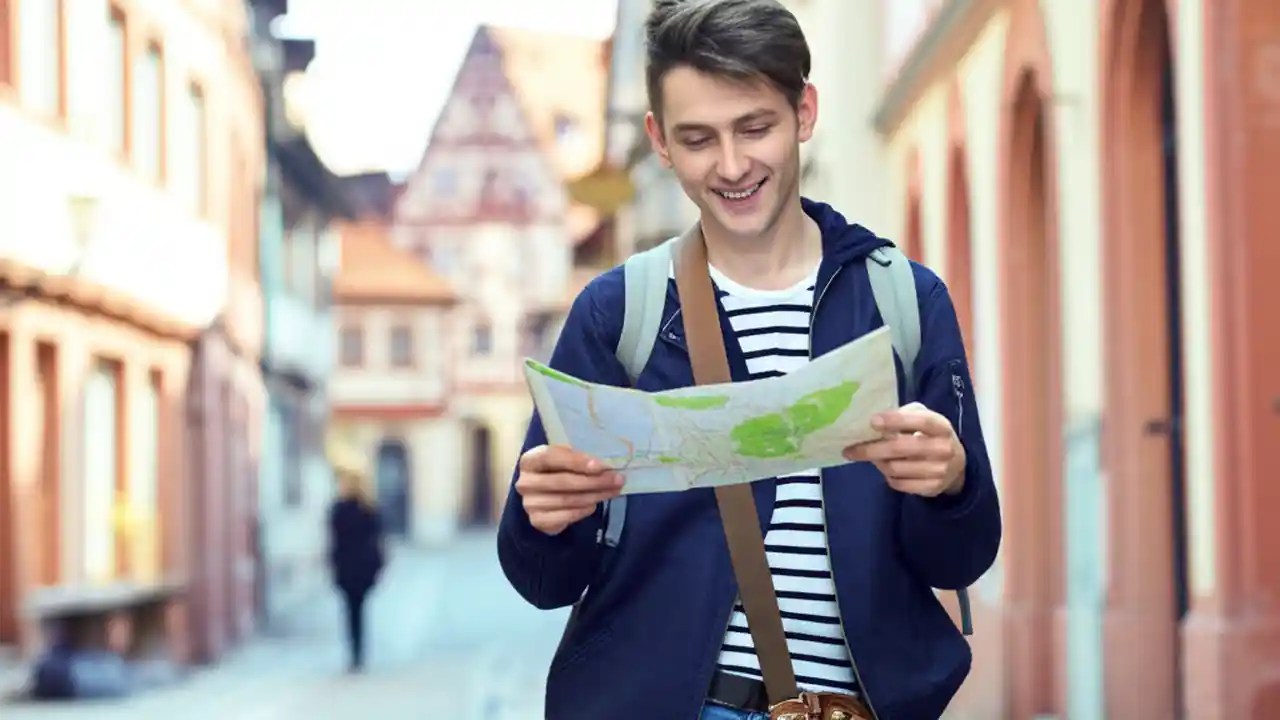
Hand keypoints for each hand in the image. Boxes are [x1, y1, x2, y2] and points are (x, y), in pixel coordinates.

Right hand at [516, 445, 624, 535]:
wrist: (543, 497)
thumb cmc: (557, 472)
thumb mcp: (564, 459)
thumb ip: (577, 459)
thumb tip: (604, 465)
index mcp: (530, 460)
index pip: (550, 457)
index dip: (575, 461)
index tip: (600, 466)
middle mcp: (525, 482)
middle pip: (562, 481)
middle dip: (593, 481)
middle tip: (617, 480)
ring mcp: (529, 504)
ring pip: (567, 500)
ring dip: (594, 496)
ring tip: (613, 491)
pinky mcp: (538, 521)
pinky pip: (565, 516)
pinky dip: (583, 510)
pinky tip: (594, 505)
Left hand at [842, 402, 966, 496]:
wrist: (957, 466)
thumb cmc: (931, 435)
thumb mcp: (924, 418)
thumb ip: (905, 415)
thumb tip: (875, 421)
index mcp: (941, 426)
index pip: (921, 421)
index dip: (896, 420)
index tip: (872, 421)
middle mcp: (943, 449)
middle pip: (901, 448)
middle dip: (871, 449)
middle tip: (849, 449)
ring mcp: (939, 471)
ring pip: (895, 468)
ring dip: (877, 462)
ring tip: (869, 456)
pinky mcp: (932, 488)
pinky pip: (899, 483)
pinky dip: (887, 476)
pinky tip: (885, 468)